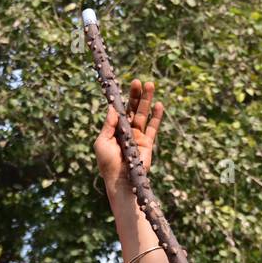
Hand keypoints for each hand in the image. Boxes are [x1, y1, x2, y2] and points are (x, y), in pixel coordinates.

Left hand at [93, 79, 164, 199]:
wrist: (121, 181)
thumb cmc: (108, 164)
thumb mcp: (102, 142)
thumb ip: (108, 125)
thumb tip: (112, 108)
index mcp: (114, 130)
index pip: (119, 110)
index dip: (121, 98)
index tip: (122, 84)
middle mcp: (126, 131)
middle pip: (132, 109)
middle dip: (135, 95)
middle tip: (138, 81)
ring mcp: (138, 137)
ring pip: (143, 115)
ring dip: (147, 100)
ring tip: (150, 85)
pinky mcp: (147, 144)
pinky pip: (153, 127)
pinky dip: (157, 116)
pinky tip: (159, 105)